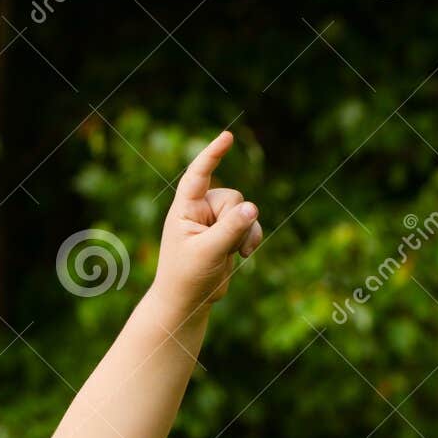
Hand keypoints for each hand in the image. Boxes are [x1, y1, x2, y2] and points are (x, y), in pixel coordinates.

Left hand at [153, 130, 264, 316]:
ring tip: (235, 254)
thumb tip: (253, 207)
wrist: (187, 301)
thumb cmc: (186, 276)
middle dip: (236, 221)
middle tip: (223, 247)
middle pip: (233, 197)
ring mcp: (214, 221)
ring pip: (245, 210)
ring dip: (246, 233)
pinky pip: (250, 224)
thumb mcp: (209, 252)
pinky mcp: (227, 233)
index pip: (198, 175)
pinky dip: (251, 238)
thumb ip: (231, 228)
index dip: (212, 155)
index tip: (228, 137)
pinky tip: (245, 255)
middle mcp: (199, 210)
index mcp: (184, 209)